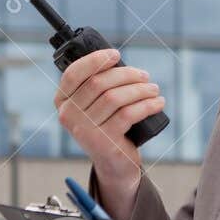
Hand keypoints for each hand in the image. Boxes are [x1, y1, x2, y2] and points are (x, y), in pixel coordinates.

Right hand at [54, 47, 165, 198]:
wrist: (115, 164)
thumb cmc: (108, 127)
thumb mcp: (96, 106)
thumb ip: (98, 85)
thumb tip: (120, 62)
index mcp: (62, 102)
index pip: (73, 74)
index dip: (95, 60)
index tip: (116, 54)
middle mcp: (68, 116)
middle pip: (98, 83)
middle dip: (126, 74)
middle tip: (145, 76)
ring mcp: (84, 130)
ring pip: (115, 98)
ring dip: (140, 89)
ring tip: (154, 89)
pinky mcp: (103, 141)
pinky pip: (128, 114)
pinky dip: (147, 105)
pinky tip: (157, 103)